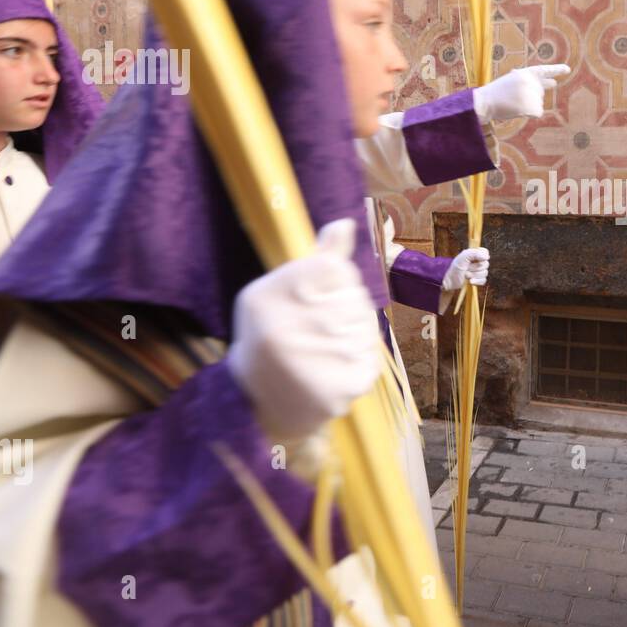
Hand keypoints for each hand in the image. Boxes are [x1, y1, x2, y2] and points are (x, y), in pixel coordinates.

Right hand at [228, 218, 380, 438]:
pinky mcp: (343, 387)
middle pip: (354, 297)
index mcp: (267, 296)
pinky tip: (331, 370)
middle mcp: (288, 328)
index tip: (313, 298)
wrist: (257, 403)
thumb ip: (316, 257)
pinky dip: (357, 361)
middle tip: (315, 331)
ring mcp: (317, 362)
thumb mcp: (278, 289)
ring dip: (352, 336)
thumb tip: (346, 224)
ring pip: (365, 327)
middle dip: (344, 309)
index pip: (335, 266)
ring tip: (322, 352)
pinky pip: (370, 357)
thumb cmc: (270, 333)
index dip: (333, 280)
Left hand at [442, 247, 488, 289]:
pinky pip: (484, 280)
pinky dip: (477, 282)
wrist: (450, 281)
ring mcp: (478, 272)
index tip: (474, 259)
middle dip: (475, 268)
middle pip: (486, 264)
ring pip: (485, 273)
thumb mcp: (463, 257)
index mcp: (474, 254)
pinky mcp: (478, 280)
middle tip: (466, 268)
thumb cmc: (455, 268)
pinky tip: (470, 281)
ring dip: (474, 275)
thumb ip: (474, 253)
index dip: (482, 256)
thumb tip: (487, 257)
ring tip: (465, 275)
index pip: (485, 252)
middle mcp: (477, 262)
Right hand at [472, 64, 570, 120]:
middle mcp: (532, 82)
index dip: (556, 70)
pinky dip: (530, 114)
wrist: (486, 102)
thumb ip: (531, 81)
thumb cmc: (497, 92)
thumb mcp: (513, 80)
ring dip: (528, 106)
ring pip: (539, 103)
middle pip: (540, 92)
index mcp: (526, 73)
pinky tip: (518, 110)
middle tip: (516, 97)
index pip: (544, 70)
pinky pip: (538, 112)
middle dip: (531, 96)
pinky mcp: (534, 107)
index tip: (568, 70)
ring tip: (512, 103)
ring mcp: (533, 95)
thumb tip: (552, 82)